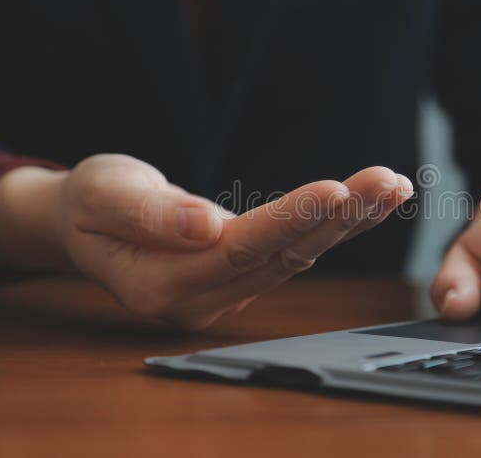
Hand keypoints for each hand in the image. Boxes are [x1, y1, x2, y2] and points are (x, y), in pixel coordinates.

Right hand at [0, 154, 412, 328]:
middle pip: (282, 256)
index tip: (337, 190)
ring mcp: (227, 292)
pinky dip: (335, 225)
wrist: (88, 225)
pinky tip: (370, 202)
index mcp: (161, 284)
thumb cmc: (91, 204)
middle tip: (385, 182)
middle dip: (339, 217)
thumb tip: (207, 225)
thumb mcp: (102, 195)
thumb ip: (152, 215)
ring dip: (349, 222)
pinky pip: (296, 250)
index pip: (238, 251)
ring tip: (392, 186)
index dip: (290, 221)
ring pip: (298, 255)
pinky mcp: (246, 275)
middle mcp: (203, 299)